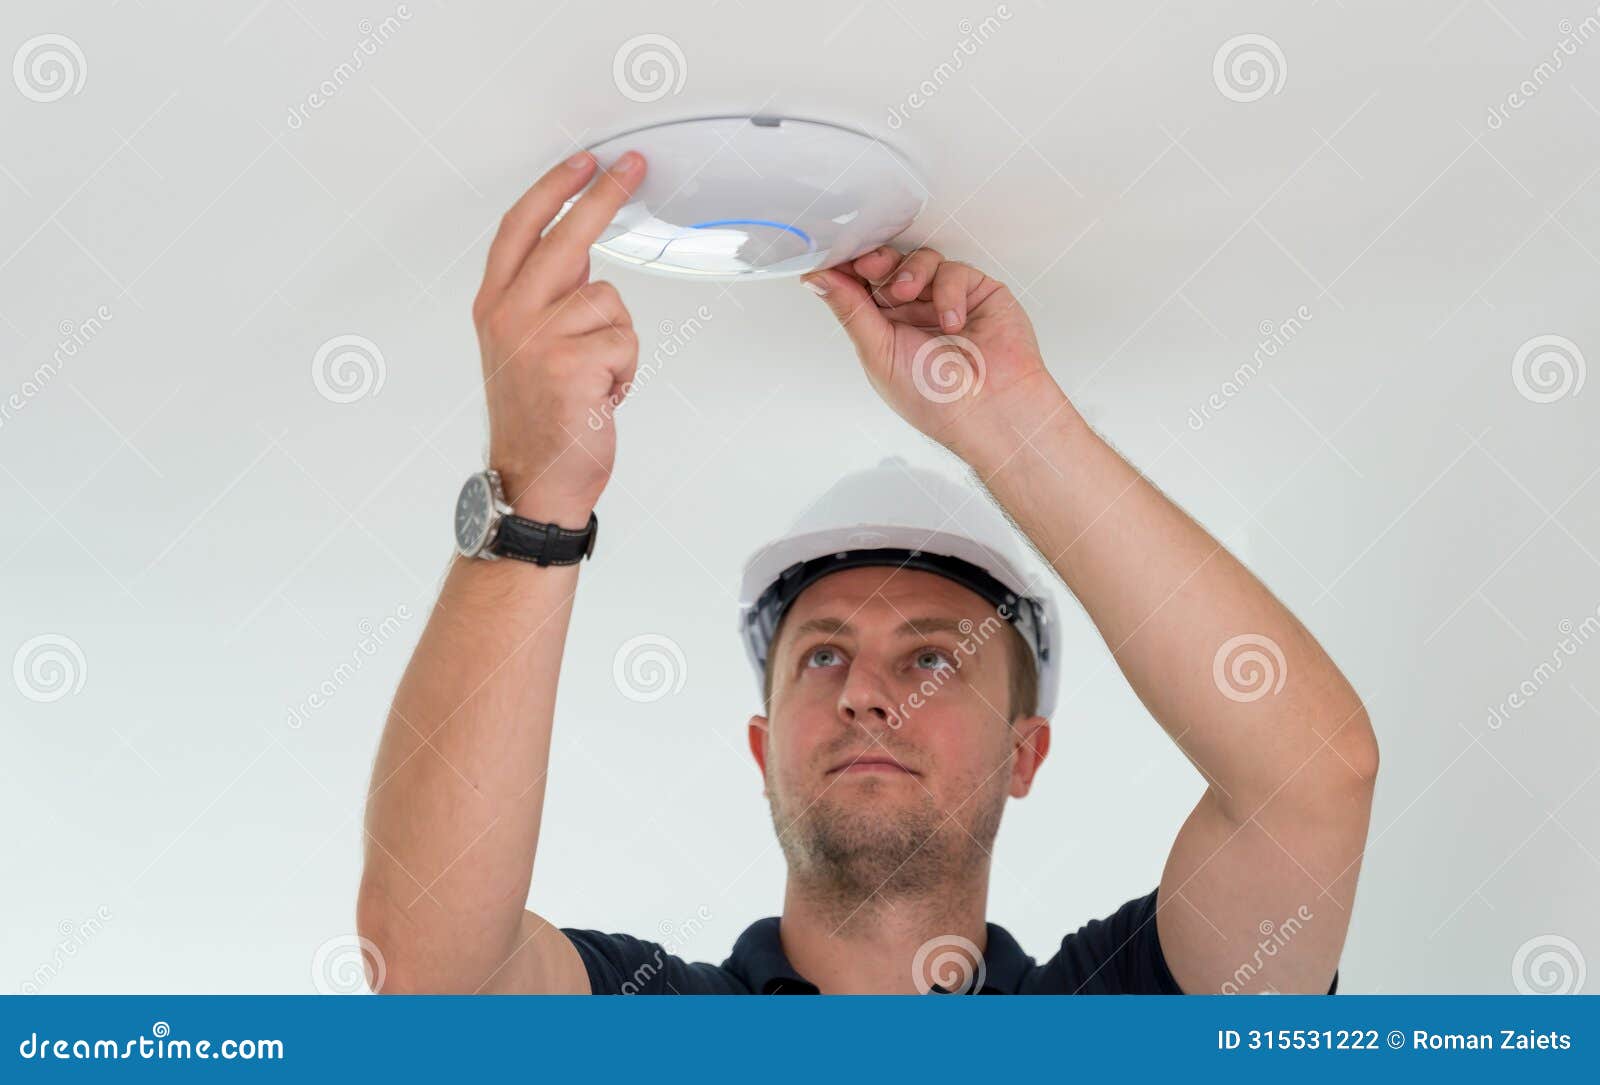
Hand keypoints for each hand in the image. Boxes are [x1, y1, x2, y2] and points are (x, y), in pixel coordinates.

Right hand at [471, 149, 645, 526]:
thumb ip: (546, 298)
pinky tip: (601, 395)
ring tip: (595, 377)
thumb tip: (580, 253)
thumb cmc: (536, 420)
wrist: (534, 483)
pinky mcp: (572, 364)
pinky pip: (626, 341)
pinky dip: (626, 370)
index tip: (584, 162)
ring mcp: (539, 338)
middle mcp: (510, 315)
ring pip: (609, 300)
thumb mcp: (525, 348)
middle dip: (603, 196)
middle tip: (633, 168)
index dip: (554, 189)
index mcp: (495, 305)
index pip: (522, 228)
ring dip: (617, 340)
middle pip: (566, 236)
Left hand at [801, 246, 1070, 462]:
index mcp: (884, 328)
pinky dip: (948, 293)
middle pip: (888, 265)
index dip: (848, 269)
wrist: (991, 412)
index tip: (834, 256)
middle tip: (869, 267)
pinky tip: (952, 323)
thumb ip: (850, 310)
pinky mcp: (977, 292)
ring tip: (907, 296)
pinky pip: (954, 272)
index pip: (860, 287)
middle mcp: (913, 312)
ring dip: (909, 273)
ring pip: (920, 260)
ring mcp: (945, 300)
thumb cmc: (936, 399)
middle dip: (876, 262)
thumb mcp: (879, 353)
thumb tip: (815, 279)